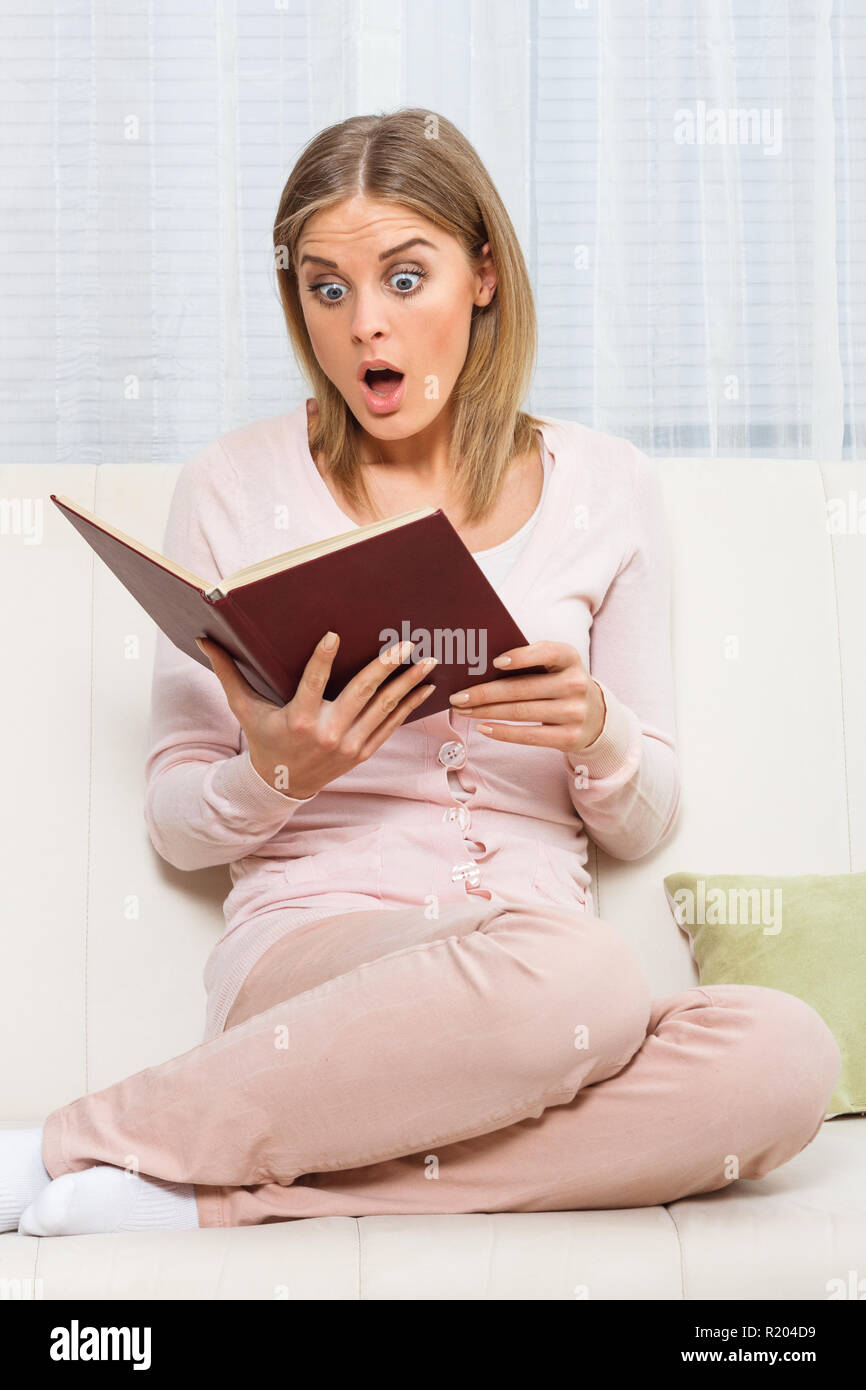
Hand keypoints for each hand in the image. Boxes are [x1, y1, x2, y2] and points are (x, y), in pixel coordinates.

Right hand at [195, 632, 437, 798]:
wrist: (283, 784)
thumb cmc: (263, 739)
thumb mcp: (244, 709)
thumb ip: (227, 673)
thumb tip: (203, 639)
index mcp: (298, 718)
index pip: (311, 683)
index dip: (322, 659)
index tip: (334, 635)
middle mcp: (327, 732)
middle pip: (361, 694)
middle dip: (386, 667)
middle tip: (405, 643)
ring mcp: (350, 744)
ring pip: (384, 708)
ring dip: (408, 683)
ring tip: (426, 660)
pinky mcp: (364, 751)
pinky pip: (391, 724)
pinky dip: (409, 705)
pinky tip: (425, 686)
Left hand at [448, 641, 605, 753]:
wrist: (596, 716)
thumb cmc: (561, 685)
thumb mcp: (555, 668)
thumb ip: (529, 663)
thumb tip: (481, 669)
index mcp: (570, 659)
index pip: (547, 652)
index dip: (521, 656)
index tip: (495, 662)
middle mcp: (575, 684)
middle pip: (523, 688)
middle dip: (484, 693)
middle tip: (457, 696)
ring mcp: (574, 712)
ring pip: (521, 712)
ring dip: (486, 712)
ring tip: (463, 711)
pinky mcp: (569, 737)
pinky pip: (528, 735)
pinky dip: (502, 732)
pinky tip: (483, 727)